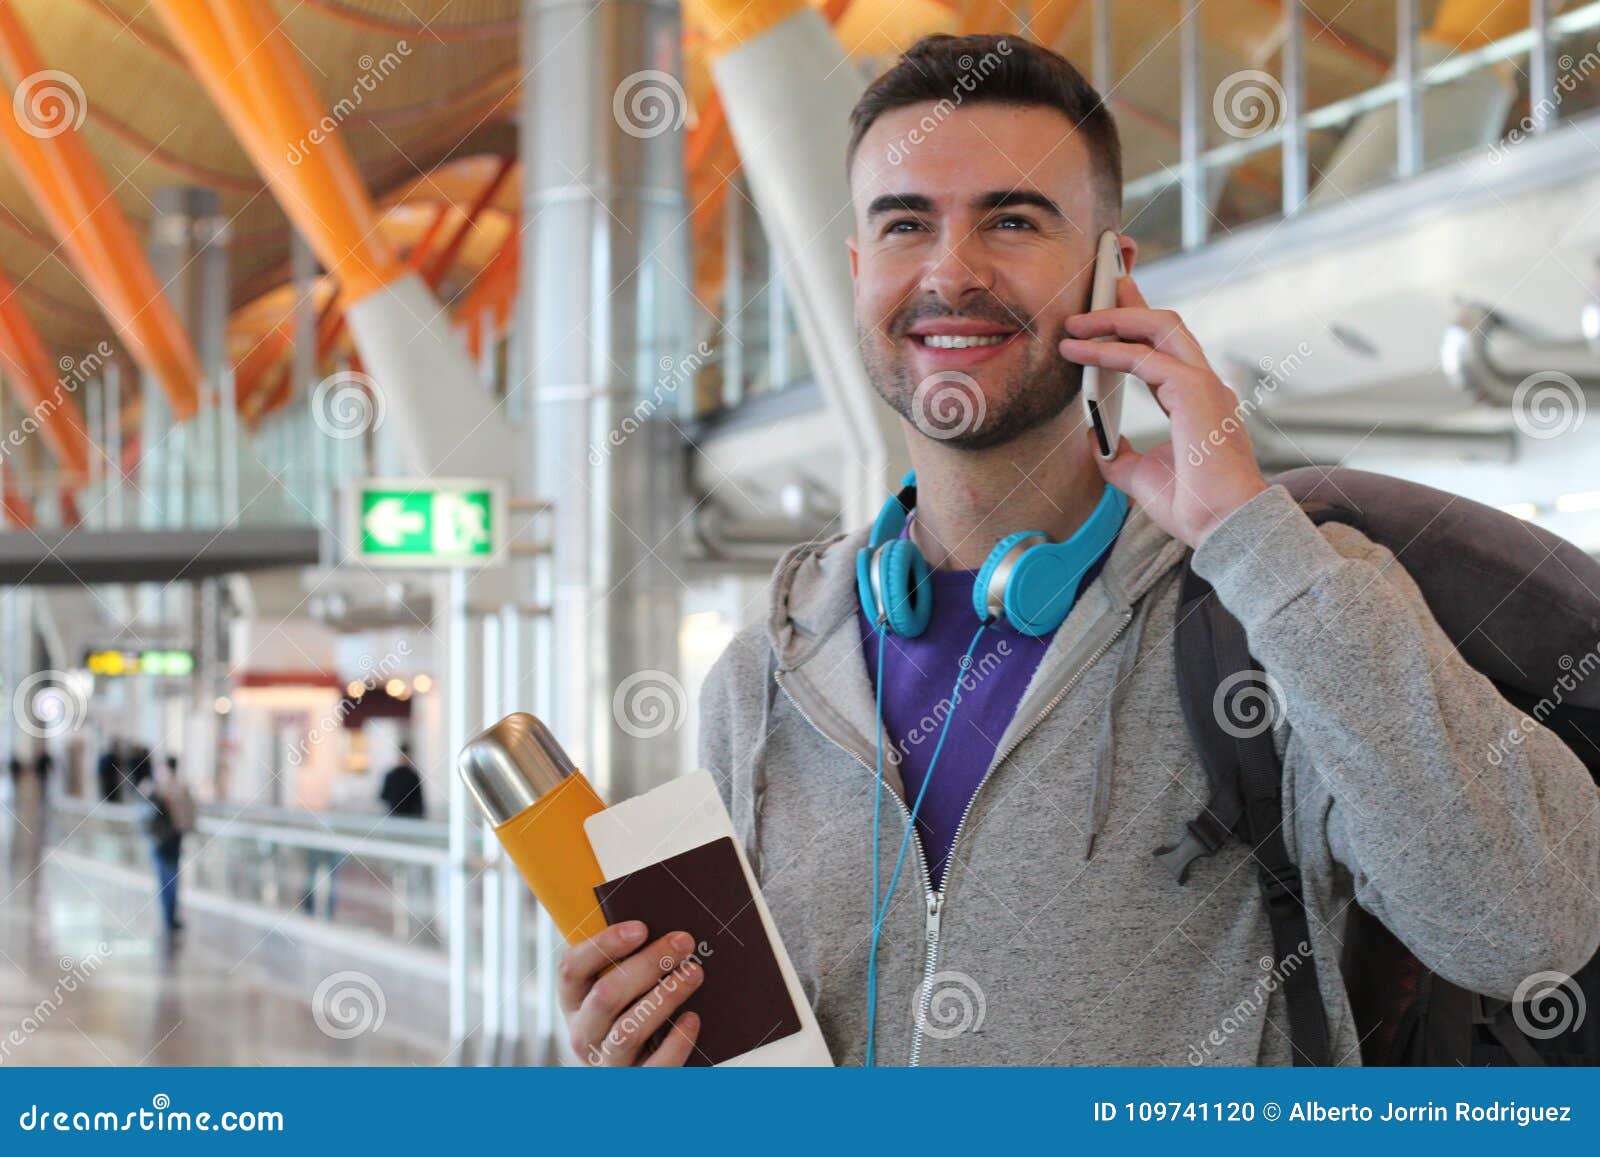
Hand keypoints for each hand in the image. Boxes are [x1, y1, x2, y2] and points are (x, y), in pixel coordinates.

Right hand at [557, 920, 704, 1065]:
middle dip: (648, 964)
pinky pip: (656, 1066)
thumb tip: (666, 932)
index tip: (640, 928)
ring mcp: (607, 1064)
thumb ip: (630, 962)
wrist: (647, 1072)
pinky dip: (676, 1041)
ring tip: (694, 973)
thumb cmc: (636, 1014)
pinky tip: (692, 1019)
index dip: (604, 945)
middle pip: (606, 995)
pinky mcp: (635, 1085)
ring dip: (665, 996)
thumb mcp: (622, 989)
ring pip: (628, 1029)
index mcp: (574, 1003)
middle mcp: (583, 1035)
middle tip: (683, 943)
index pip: (571, 969)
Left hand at [1060, 275, 1268, 548]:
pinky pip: (1143, 358)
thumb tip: (1091, 438)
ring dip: (1113, 320)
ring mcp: (1203, 384)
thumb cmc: (1192, 506)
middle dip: (1129, 304)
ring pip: (1158, 328)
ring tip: (1074, 325)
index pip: (1165, 348)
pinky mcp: (1195, 391)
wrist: (1221, 527)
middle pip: (1166, 325)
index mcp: (1196, 400)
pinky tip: (1080, 351)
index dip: (1137, 323)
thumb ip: (1115, 453)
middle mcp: (1203, 385)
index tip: (1112, 305)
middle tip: (1096, 292)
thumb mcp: (1138, 476)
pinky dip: (1108, 349)